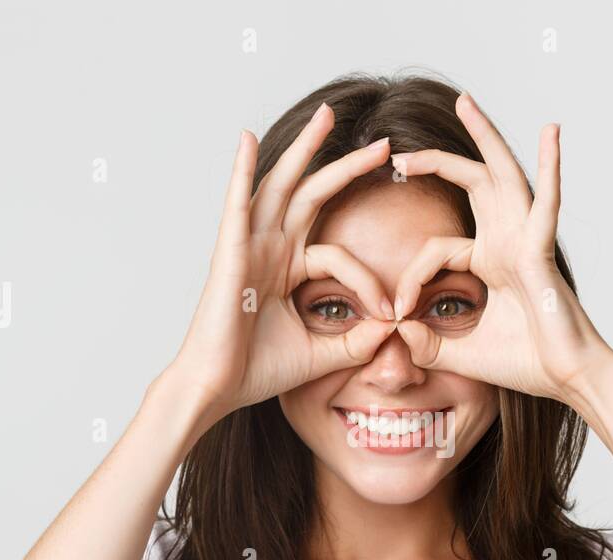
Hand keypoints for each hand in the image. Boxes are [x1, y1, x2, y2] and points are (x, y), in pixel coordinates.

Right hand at [168, 103, 398, 422]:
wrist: (218, 389)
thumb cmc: (257, 372)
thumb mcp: (321, 354)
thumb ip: (357, 341)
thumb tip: (395, 328)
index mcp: (286, 269)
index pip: (338, 255)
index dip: (369, 281)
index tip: (393, 311)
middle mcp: (268, 250)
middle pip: (311, 194)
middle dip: (346, 166)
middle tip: (383, 143)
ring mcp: (248, 247)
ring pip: (280, 186)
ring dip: (303, 149)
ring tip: (327, 116)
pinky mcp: (229, 254)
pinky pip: (236, 206)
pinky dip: (239, 171)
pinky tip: (246, 140)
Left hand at [389, 92, 612, 402]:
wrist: (568, 379)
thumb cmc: (526, 364)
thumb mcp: (461, 354)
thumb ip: (427, 344)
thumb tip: (393, 333)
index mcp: (490, 261)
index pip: (435, 249)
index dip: (408, 279)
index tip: (394, 314)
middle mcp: (507, 242)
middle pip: (472, 184)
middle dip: (438, 161)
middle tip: (400, 150)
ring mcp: (527, 241)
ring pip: (504, 176)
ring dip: (486, 137)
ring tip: (466, 102)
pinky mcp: (543, 250)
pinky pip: (546, 204)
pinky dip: (550, 167)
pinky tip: (550, 134)